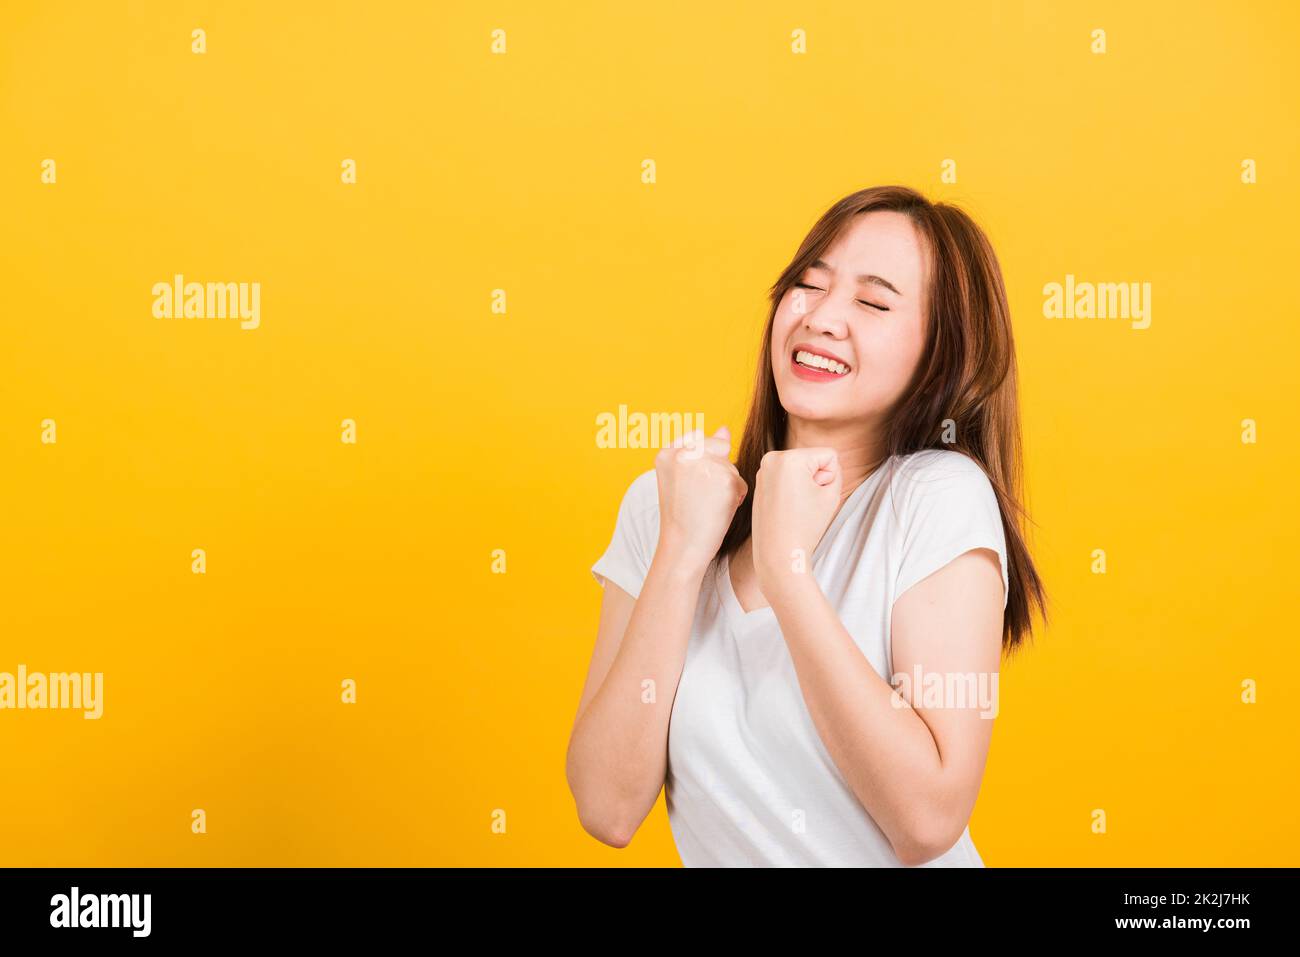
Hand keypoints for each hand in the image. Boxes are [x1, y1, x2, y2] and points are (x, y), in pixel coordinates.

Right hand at [654, 426, 747, 570]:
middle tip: (700, 499)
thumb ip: (701, 451)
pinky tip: (718, 511)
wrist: (682, 547)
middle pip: (719, 450)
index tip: (693, 486)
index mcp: (666, 453)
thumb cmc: (682, 517)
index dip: (703, 464)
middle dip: (717, 473)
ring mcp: (704, 464)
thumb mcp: (683, 479)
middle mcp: (683, 453)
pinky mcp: (724, 478)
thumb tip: (725, 429)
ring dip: (727, 487)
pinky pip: (741, 481)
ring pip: (731, 466)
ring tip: (707, 506)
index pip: (699, 440)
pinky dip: (736, 497)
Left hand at [751, 447, 841, 591]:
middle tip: (805, 504)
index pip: (828, 456)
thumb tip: (820, 465)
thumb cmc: (806, 526)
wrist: (778, 554)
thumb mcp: (832, 494)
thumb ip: (834, 471)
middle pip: (813, 460)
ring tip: (796, 507)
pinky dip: (791, 491)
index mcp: (789, 457)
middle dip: (816, 479)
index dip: (831, 477)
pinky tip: (787, 509)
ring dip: (804, 485)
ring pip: (800, 469)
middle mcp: (771, 458)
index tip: (816, 497)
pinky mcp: (759, 483)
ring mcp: (762, 471)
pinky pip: (786, 479)